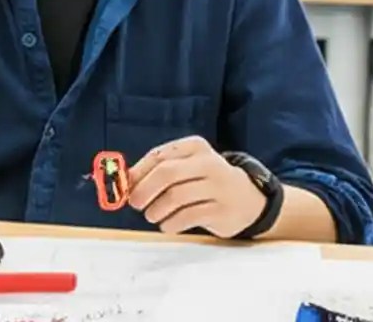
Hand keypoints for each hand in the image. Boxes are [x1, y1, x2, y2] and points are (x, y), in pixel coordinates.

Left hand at [127, 136, 265, 237]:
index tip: (125, 186)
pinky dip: (171, 223)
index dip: (138, 172)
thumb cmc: (205, 182)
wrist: (248, 199)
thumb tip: (124, 182)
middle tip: (134, 203)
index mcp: (195, 147)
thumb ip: (157, 171)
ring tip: (152, 215)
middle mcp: (209, 163)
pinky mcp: (222, 210)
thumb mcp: (186, 168)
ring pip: (176, 197)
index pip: (159, 156)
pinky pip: (187, 217)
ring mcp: (219, 187)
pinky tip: (167, 224)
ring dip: (156, 210)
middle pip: (167, 173)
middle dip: (144, 190)